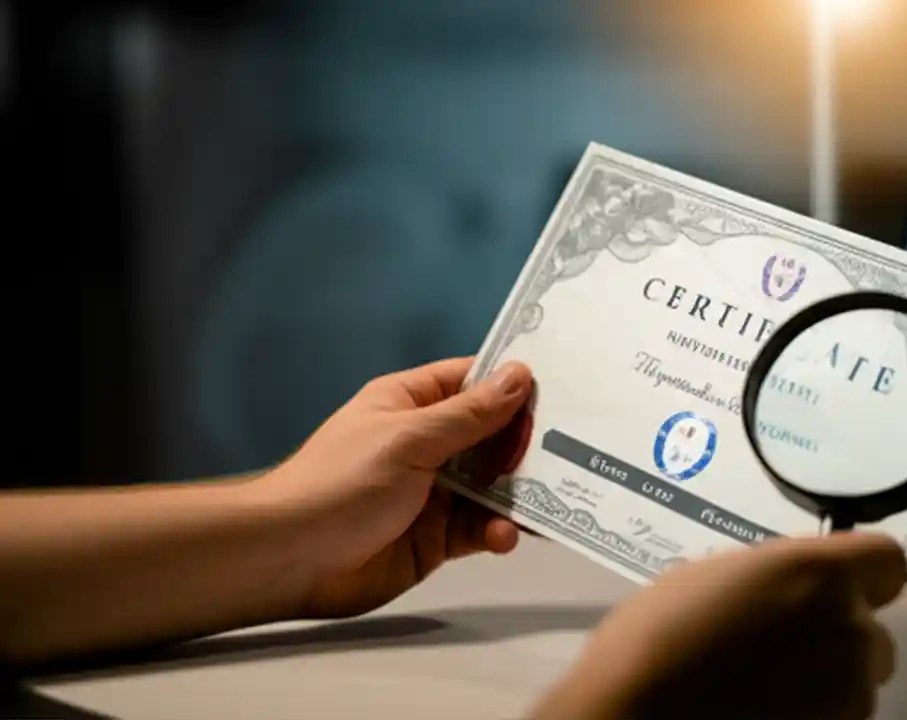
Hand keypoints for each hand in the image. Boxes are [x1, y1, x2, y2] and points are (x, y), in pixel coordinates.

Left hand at [256, 356, 533, 618]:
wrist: (290, 561)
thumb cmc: (341, 484)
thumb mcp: (409, 440)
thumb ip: (469, 415)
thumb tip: (520, 375)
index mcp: (410, 404)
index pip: (471, 382)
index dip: (512, 386)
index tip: (560, 391)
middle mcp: (426, 443)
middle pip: (491, 436)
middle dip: (526, 445)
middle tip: (568, 453)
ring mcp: (433, 492)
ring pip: (493, 486)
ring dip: (518, 493)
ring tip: (544, 502)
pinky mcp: (437, 537)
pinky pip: (481, 527)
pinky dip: (498, 531)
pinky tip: (504, 536)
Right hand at [533, 532, 906, 719]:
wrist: (633, 717)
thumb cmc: (658, 637)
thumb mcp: (711, 577)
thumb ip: (772, 576)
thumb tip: (794, 587)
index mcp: (821, 576)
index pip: (889, 561)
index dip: (863, 574)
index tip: (828, 587)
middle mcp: (851, 633)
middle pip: (872, 633)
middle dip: (837, 639)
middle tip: (781, 647)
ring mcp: (849, 697)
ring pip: (857, 684)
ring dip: (825, 682)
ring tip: (764, 687)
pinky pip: (835, 717)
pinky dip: (811, 715)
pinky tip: (762, 712)